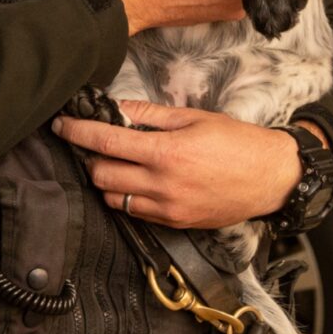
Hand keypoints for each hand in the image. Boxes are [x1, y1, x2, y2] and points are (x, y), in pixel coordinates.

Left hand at [51, 99, 300, 228]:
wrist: (270, 178)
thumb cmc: (237, 143)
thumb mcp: (194, 118)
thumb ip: (151, 116)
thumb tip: (118, 110)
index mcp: (167, 152)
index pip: (106, 141)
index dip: (77, 132)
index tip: (61, 125)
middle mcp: (162, 184)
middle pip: (101, 174)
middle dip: (90, 157)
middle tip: (93, 144)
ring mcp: (167, 208)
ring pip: (113, 198)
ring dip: (106, 180)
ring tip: (115, 164)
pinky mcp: (174, 223)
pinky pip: (135, 213)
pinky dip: (127, 197)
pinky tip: (136, 182)